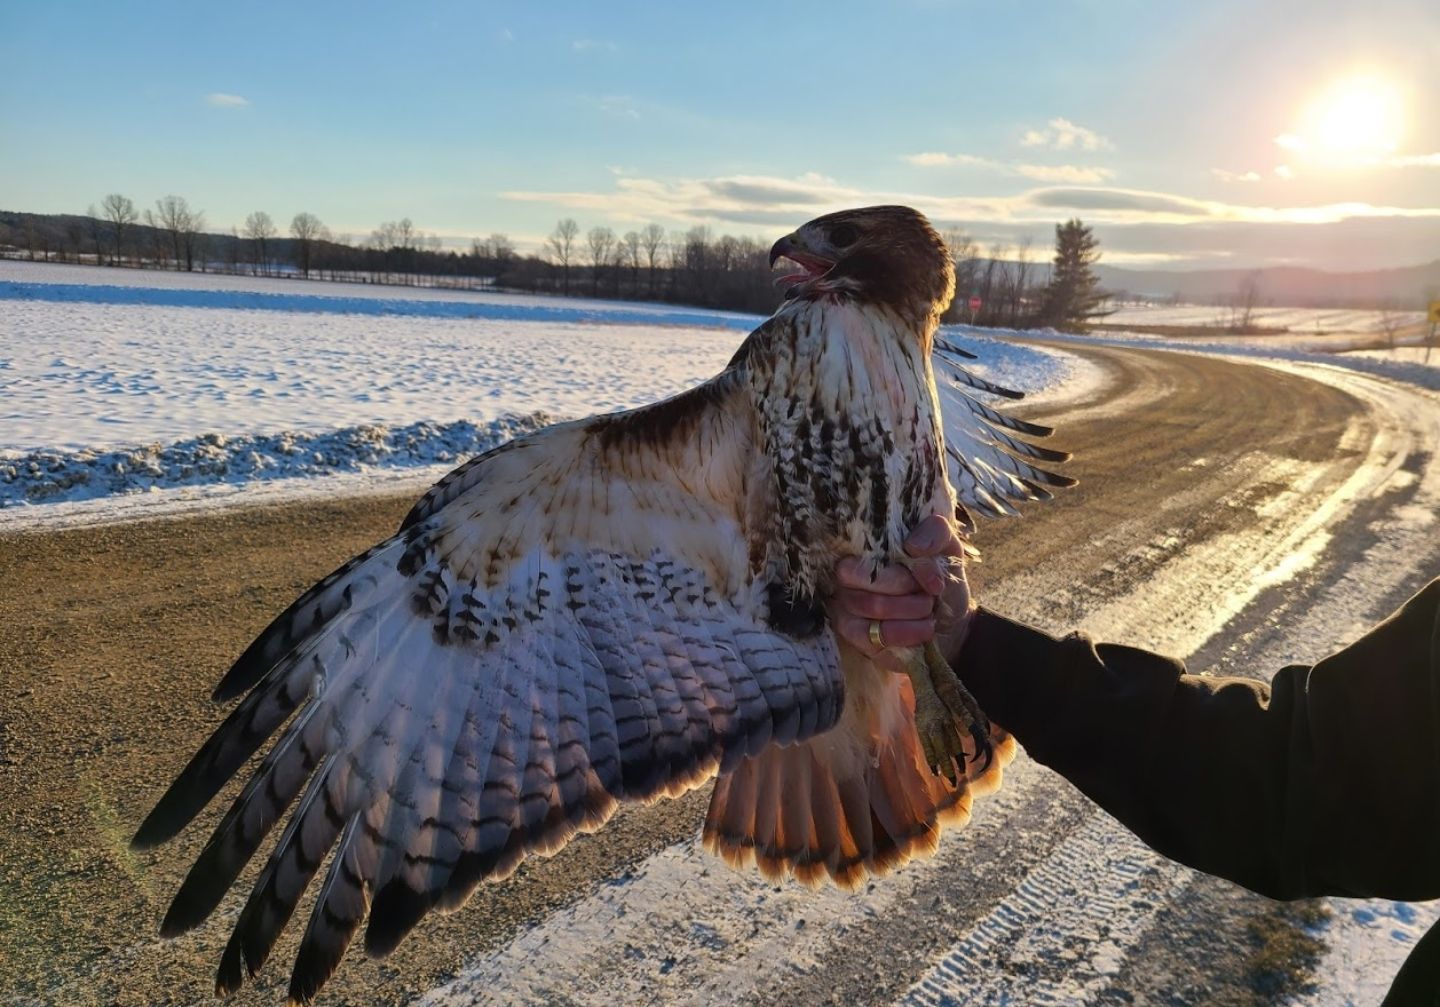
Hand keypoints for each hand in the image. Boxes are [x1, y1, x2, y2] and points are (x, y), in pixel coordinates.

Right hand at [832, 514, 974, 668]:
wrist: (948, 617)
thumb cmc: (937, 577)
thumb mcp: (945, 547)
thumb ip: (934, 533)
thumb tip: (913, 547)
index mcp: (861, 551)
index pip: (862, 557)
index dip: (899, 572)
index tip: (931, 580)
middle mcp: (846, 579)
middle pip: (869, 580)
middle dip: (910, 592)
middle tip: (930, 596)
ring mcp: (845, 610)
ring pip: (875, 608)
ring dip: (913, 612)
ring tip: (929, 612)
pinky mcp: (855, 638)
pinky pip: (876, 638)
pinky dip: (909, 634)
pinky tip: (924, 630)